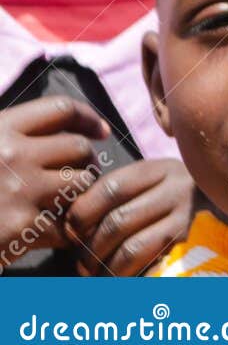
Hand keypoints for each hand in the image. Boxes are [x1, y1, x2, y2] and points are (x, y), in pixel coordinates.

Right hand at [0, 97, 107, 267]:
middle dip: (85, 162)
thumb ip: (10, 136)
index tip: (100, 131)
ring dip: (79, 195)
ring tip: (67, 204)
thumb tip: (61, 128)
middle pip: (78, 147)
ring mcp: (19, 190)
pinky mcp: (21, 229)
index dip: (87, 118)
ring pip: (80, 183)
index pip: (61, 109)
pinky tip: (56, 235)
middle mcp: (12, 154)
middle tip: (79, 176)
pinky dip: (66, 231)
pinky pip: (66, 224)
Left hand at [66, 158, 193, 276]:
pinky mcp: (194, 248)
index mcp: (161, 170)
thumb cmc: (177, 202)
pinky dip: (129, 279)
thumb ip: (120, 194)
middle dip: (90, 249)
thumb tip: (71, 225)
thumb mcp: (154, 185)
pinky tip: (122, 280)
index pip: (111, 188)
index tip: (71, 232)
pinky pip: (151, 269)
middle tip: (81, 264)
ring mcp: (189, 220)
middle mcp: (178, 190)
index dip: (82, 213)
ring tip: (98, 276)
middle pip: (117, 221)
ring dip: (106, 269)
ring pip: (132, 250)